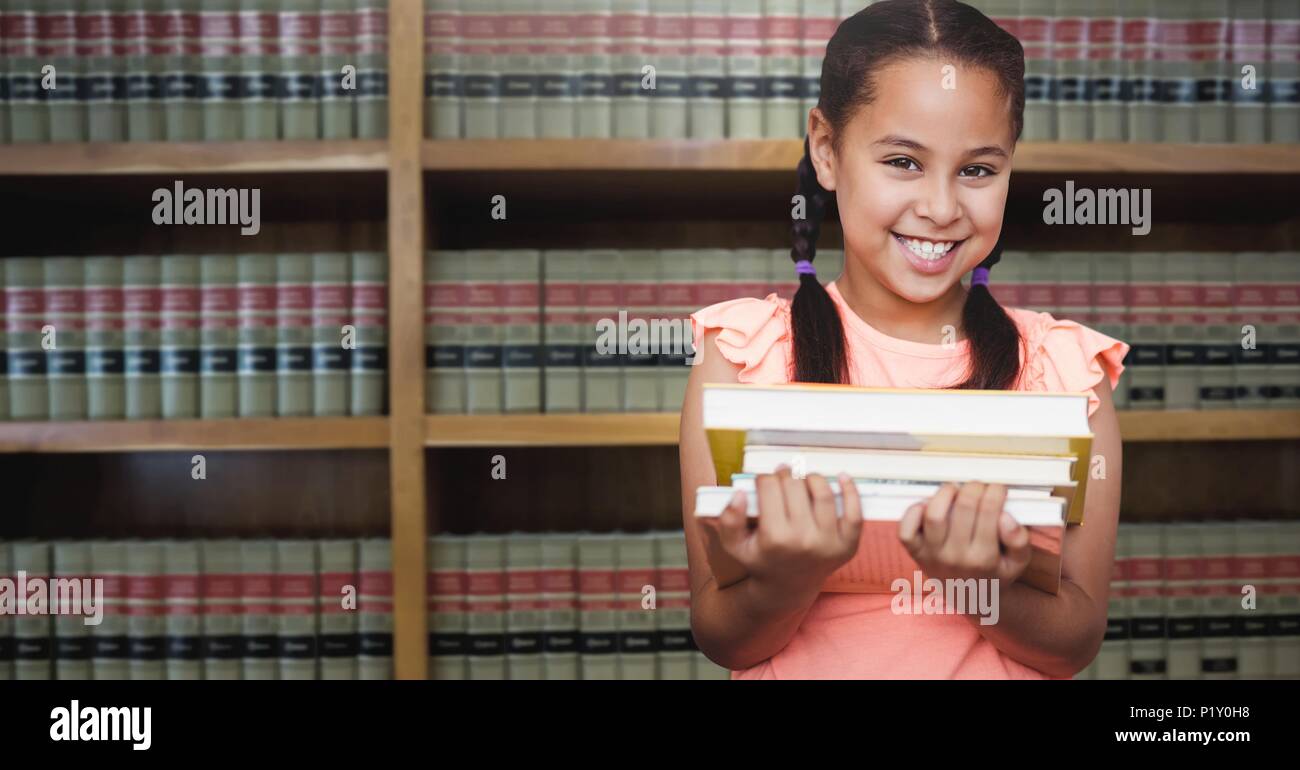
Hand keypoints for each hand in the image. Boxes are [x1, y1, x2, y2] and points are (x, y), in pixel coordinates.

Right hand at [714, 466, 862, 595]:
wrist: (787, 588)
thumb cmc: (761, 560)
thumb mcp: (735, 546)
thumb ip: (729, 520)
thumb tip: (740, 493)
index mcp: (774, 538)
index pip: (769, 488)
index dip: (763, 478)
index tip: (762, 482)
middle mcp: (803, 540)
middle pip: (795, 486)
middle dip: (785, 475)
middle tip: (782, 475)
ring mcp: (828, 543)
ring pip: (823, 493)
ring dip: (811, 478)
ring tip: (803, 479)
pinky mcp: (847, 546)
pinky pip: (855, 513)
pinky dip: (851, 491)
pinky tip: (843, 477)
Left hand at [898, 481, 1031, 583]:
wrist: (968, 595)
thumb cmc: (994, 572)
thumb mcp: (1017, 562)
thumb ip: (1019, 540)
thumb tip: (1006, 517)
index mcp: (983, 558)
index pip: (989, 512)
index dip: (995, 492)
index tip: (998, 488)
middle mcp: (956, 556)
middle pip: (964, 507)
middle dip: (975, 488)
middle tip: (980, 487)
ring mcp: (932, 554)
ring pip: (934, 514)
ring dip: (946, 493)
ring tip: (956, 490)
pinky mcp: (915, 552)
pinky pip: (905, 529)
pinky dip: (913, 512)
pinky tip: (929, 506)